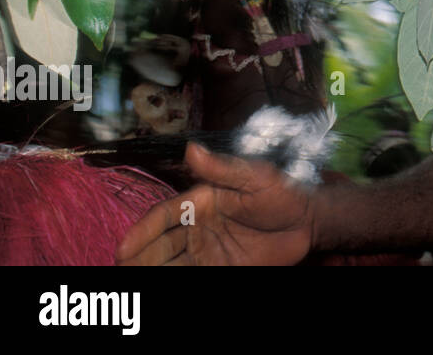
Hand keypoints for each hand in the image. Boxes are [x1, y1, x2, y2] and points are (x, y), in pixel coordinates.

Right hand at [117, 142, 315, 265]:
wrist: (310, 221)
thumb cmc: (285, 191)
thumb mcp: (256, 176)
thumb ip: (222, 168)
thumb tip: (191, 148)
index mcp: (200, 201)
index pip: (163, 216)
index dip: (142, 231)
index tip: (124, 247)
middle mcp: (197, 227)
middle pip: (160, 244)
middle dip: (139, 257)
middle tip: (122, 269)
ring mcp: (206, 251)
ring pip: (169, 264)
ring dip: (151, 270)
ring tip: (133, 280)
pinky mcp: (218, 270)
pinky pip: (188, 276)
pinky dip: (173, 279)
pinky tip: (159, 284)